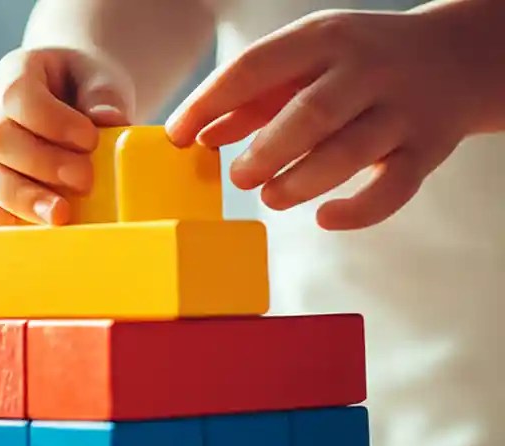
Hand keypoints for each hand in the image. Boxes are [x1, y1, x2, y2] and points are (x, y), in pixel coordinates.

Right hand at [0, 47, 133, 227]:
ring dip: (23, 198)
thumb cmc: (85, 87)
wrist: (72, 97)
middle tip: (84, 181)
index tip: (89, 139)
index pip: (17, 96)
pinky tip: (23, 231)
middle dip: (42, 165)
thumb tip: (110, 121)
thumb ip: (103, 95)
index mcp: (14, 75)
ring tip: (61, 216)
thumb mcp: (99, 76)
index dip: (51, 121)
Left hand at [166, 3, 503, 230]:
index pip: (254, 67)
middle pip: (309, 114)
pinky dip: (356, 212)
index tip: (177, 135)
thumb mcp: (306, 61)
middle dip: (265, 152)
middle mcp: (366, 69)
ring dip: (300, 182)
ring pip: (348, 152)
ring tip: (271, 196)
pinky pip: (393, 188)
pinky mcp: (428, 149)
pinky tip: (324, 218)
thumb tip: (196, 136)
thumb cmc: (358, 64)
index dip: (208, 103)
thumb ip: (252, 98)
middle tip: (238, 176)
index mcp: (324, 38)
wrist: (457, 57)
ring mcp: (401, 109)